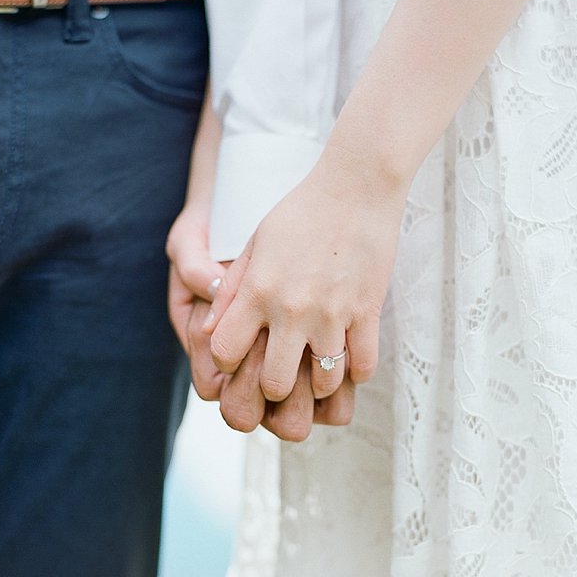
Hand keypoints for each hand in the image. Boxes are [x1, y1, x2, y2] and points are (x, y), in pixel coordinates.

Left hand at [168, 199, 354, 439]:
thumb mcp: (256, 243)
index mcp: (258, 291)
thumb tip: (209, 329)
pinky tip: (351, 359)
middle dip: (274, 388)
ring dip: (319, 382)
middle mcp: (292, 309)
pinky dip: (356, 371)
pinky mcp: (367, 311)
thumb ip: (232, 289)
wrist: (356, 188)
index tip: (241, 355)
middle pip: (275, 382)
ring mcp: (333, 313)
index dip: (229, 362)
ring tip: (319, 370)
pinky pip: (363, 364)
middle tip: (283, 374)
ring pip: (323, 381)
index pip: (226, 352)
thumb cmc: (301, 211)